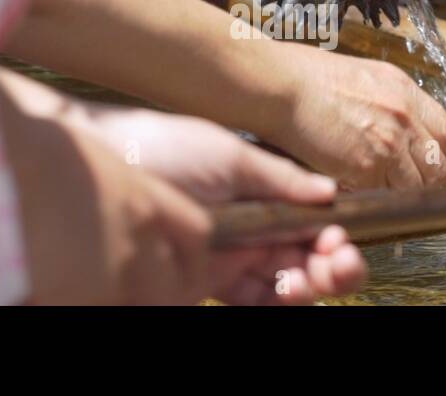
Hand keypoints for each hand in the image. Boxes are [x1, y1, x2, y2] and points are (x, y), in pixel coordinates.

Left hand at [69, 107, 367, 304]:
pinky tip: (287, 288)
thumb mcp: (230, 154)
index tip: (341, 235)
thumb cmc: (163, 145)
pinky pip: (251, 299)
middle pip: (304, 259)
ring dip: (311, 285)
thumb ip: (280, 178)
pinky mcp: (200, 280)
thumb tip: (329, 193)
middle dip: (333, 265)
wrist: (103, 158)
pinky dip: (276, 299)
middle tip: (341, 262)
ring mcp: (227, 257)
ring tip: (317, 276)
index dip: (332, 235)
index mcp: (260, 195)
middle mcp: (249, 229)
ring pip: (283, 284)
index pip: (309, 225)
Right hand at [269, 44, 445, 189]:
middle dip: (438, 183)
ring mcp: (388, 142)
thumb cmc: (308, 80)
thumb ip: (391, 104)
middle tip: (423, 191)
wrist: (280, 87)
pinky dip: (375, 198)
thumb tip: (404, 131)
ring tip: (383, 189)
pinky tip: (360, 189)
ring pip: (417, 185)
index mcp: (404, 91)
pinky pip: (384, 194)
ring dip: (404, 193)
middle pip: (443, 163)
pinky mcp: (367, 166)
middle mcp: (404, 115)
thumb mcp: (364, 78)